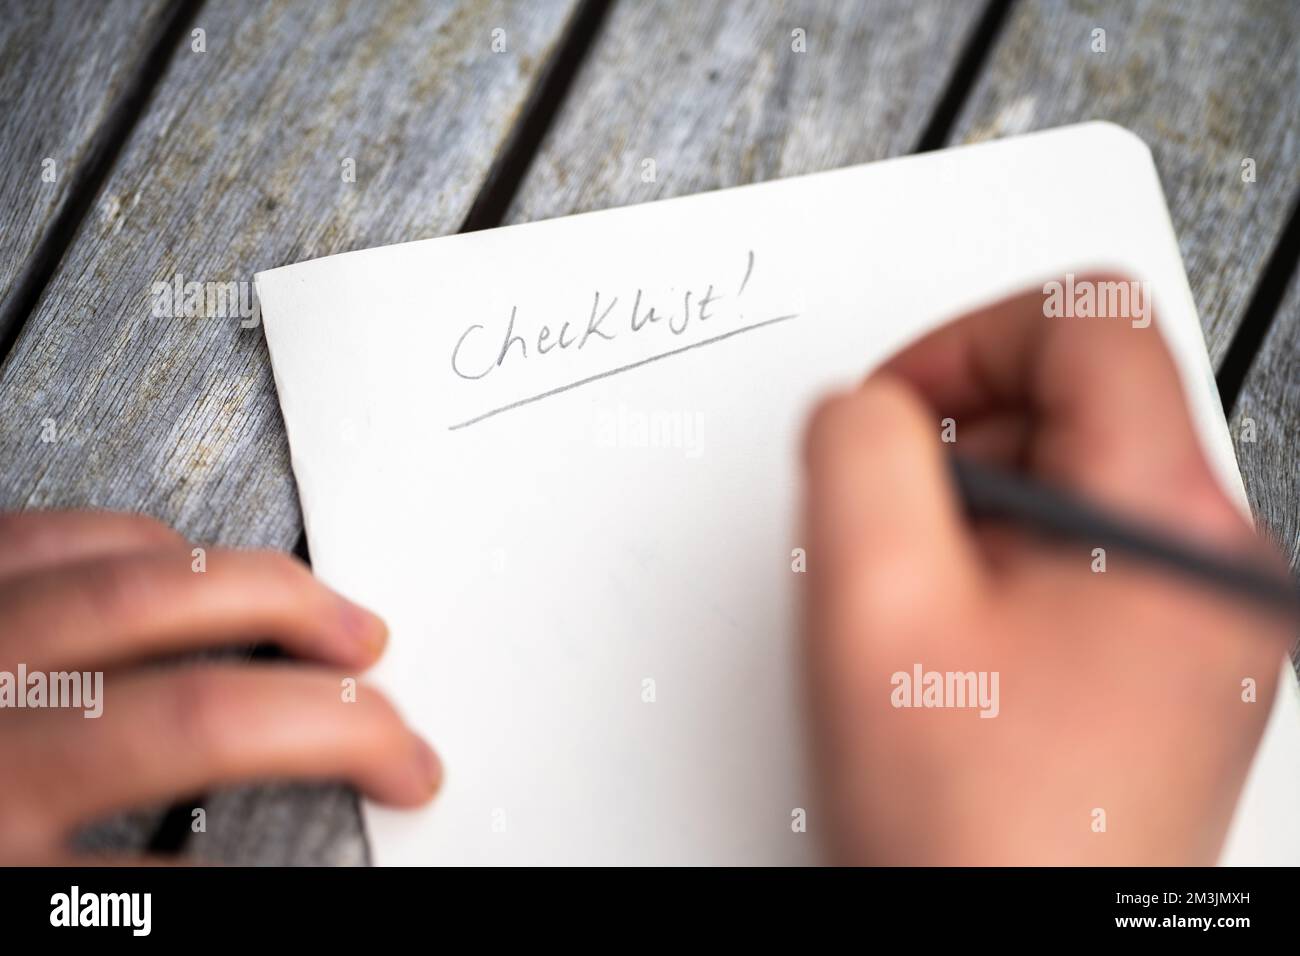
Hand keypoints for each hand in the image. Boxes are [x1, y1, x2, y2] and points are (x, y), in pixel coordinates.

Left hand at [0, 511, 438, 863]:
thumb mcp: (8, 915)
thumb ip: (121, 903)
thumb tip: (242, 877)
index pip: (174, 880)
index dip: (294, 870)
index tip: (367, 832)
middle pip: (192, 714)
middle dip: (325, 718)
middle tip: (390, 732)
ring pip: (134, 590)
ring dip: (267, 599)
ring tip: (337, 620)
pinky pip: (50, 533)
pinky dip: (142, 539)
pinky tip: (190, 555)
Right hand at [802, 276, 1290, 863]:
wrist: (1005, 955)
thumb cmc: (969, 838)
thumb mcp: (872, 606)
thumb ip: (856, 451)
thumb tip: (868, 404)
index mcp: (1172, 527)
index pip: (1086, 320)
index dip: (962, 344)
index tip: (895, 416)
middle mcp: (1220, 568)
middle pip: (1078, 401)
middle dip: (959, 449)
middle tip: (897, 540)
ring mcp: (1207, 621)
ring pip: (1071, 483)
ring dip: (973, 520)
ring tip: (927, 619)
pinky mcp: (1179, 663)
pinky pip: (1082, 559)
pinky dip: (1003, 575)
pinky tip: (959, 655)